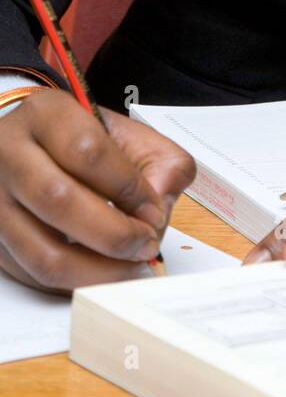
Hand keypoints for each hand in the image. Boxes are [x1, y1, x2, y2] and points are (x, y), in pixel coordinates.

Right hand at [0, 88, 195, 293]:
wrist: (34, 146)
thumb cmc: (82, 141)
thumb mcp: (128, 134)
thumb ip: (160, 164)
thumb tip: (159, 210)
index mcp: (46, 115)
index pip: (88, 152)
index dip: (129, 189)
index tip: (154, 210)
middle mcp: (10, 154)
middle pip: (59, 201)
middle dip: (115, 233)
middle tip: (145, 243)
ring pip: (43, 252)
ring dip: (98, 269)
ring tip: (129, 265)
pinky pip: (35, 275)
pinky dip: (77, 281)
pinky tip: (103, 271)